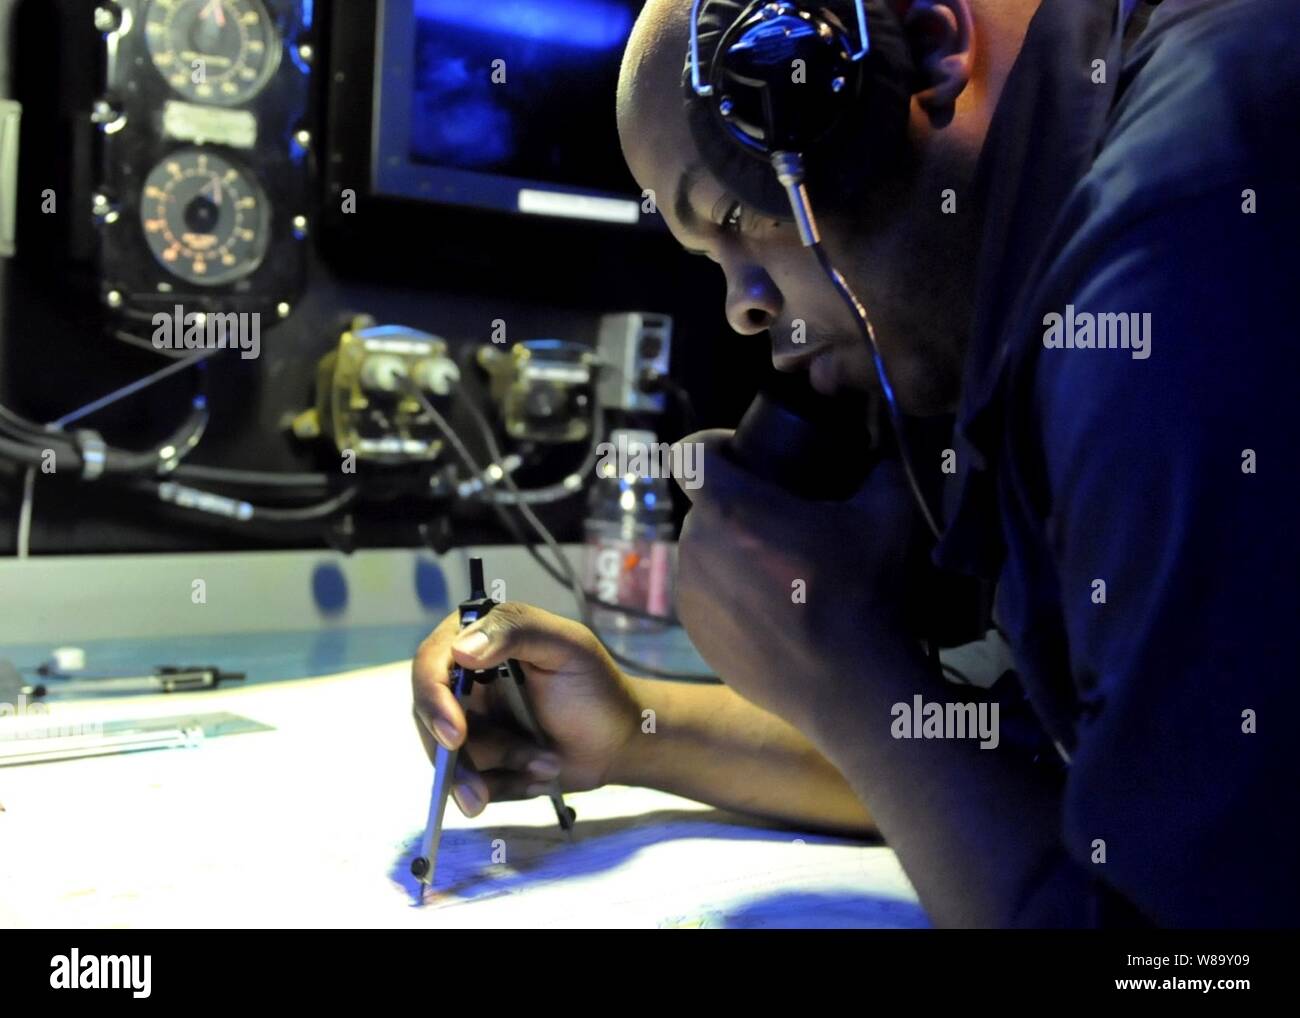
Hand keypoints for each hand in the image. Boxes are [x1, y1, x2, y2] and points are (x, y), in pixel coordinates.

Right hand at [411, 602, 642, 817]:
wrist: (619, 740)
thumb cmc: (596, 686)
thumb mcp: (568, 646)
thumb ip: (517, 631)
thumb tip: (459, 649)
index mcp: (478, 641)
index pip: (431, 663)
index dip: (433, 698)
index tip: (454, 735)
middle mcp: (463, 681)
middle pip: (429, 718)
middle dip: (464, 757)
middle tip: (484, 788)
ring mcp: (468, 722)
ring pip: (449, 757)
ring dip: (501, 769)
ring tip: (547, 765)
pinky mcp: (478, 760)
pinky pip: (470, 783)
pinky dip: (506, 786)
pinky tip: (540, 777)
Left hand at [672, 430, 919, 741]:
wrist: (848, 685)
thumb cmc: (861, 592)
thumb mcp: (887, 515)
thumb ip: (882, 467)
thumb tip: (884, 449)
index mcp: (730, 507)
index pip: (691, 453)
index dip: (715, 447)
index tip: (745, 459)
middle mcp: (695, 546)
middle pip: (704, 507)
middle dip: (736, 507)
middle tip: (781, 523)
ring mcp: (690, 594)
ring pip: (703, 553)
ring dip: (731, 552)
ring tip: (777, 572)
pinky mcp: (695, 634)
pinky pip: (705, 596)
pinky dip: (728, 595)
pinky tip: (769, 611)